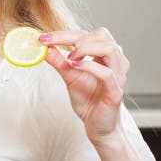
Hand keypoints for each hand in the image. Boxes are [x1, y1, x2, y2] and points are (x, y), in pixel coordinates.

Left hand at [40, 27, 129, 144]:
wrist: (99, 126)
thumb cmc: (89, 100)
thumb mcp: (69, 76)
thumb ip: (59, 61)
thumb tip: (42, 47)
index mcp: (106, 56)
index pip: (89, 34)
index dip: (65, 33)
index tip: (43, 38)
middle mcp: (116, 62)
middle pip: (101, 35)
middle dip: (74, 37)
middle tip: (53, 44)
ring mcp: (118, 76)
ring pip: (109, 48)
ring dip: (84, 48)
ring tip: (68, 58)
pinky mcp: (115, 91)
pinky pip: (106, 73)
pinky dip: (88, 66)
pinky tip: (74, 67)